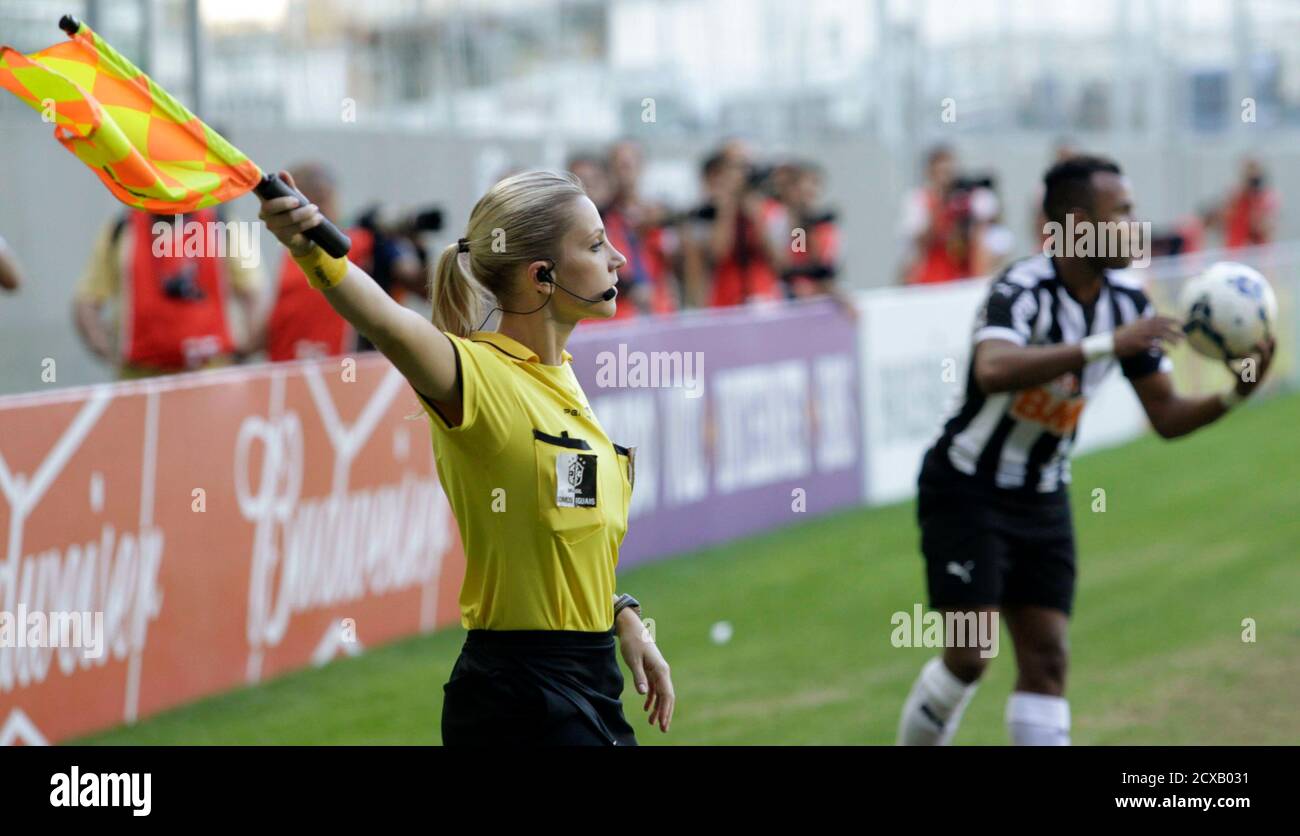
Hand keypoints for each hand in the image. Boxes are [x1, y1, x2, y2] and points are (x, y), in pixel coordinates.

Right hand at [256, 170, 323, 257]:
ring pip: (286, 218)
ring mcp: (272, 226)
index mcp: (265, 200)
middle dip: (285, 202)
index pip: (256, 190)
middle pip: (269, 207)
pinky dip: (308, 222)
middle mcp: (264, 214)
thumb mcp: (294, 197)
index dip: (254, 183)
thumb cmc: (296, 212)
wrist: (304, 235)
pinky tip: (317, 219)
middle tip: (299, 200)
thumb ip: (288, 186)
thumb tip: (282, 173)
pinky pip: (295, 229)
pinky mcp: (282, 237)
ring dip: (304, 213)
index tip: (258, 178)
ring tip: (315, 210)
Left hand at [615, 608, 673, 732]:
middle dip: (665, 713)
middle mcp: (662, 671)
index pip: (666, 694)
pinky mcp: (652, 670)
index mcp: (661, 669)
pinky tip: (647, 709)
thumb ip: (639, 677)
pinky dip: (652, 698)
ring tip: (652, 723)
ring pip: (661, 693)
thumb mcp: (633, 660)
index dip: (666, 710)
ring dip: (658, 708)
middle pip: (667, 696)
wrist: (631, 627)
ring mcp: (658, 670)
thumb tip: (643, 693)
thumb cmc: (632, 642)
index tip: (663, 724)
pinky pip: (655, 688)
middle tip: (663, 729)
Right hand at [1113, 316, 1183, 357]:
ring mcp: (1142, 336)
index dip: (1172, 320)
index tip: (1182, 322)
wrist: (1110, 343)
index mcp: (1143, 321)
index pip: (1161, 318)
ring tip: (1178, 345)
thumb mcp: (1133, 325)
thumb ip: (1142, 320)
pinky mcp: (1139, 345)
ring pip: (1161, 336)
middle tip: (1184, 337)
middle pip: (1164, 328)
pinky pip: (1154, 346)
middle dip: (1175, 332)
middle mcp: (1144, 327)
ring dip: (1171, 340)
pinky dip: (1162, 349)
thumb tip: (1148, 314)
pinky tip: (1167, 352)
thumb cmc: (1122, 335)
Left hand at [1232, 336, 1275, 397]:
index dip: (1273, 346)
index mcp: (1264, 368)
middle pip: (1266, 361)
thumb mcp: (1246, 367)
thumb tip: (1235, 342)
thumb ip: (1244, 356)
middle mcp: (1262, 373)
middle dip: (1264, 352)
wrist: (1240, 394)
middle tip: (1258, 342)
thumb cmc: (1243, 378)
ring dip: (1250, 362)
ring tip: (1245, 356)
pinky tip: (1225, 360)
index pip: (1272, 355)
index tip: (1271, 335)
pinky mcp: (1244, 383)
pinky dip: (1231, 367)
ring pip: (1254, 369)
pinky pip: (1237, 374)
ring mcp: (1254, 379)